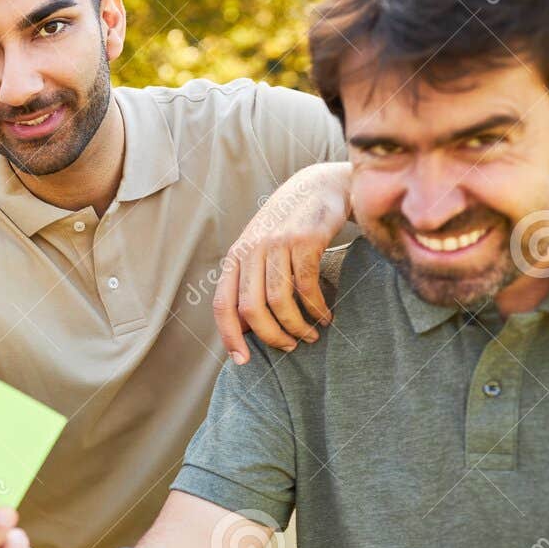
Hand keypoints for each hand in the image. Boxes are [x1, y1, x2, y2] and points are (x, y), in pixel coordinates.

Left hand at [214, 161, 350, 362]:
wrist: (319, 186)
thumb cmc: (289, 226)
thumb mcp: (260, 249)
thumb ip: (249, 282)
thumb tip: (243, 328)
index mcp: (236, 257)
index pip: (222, 304)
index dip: (230, 336)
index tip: (243, 361)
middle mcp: (252, 250)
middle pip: (251, 309)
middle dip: (271, 336)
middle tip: (290, 347)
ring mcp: (278, 243)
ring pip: (280, 301)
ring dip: (297, 326)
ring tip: (311, 336)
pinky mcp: (306, 240)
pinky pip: (308, 287)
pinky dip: (317, 309)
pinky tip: (326, 317)